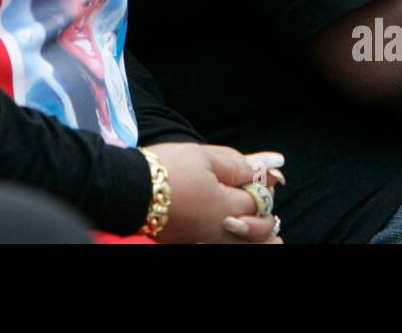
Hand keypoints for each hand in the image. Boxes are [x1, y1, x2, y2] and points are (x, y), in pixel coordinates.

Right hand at [143, 143, 284, 243]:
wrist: (126, 189)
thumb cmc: (166, 168)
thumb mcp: (205, 157)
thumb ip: (241, 164)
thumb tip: (274, 166)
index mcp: (227, 208)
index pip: (260, 201)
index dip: (263, 186)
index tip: (262, 173)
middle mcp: (219, 230)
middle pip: (256, 229)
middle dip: (263, 213)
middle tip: (258, 194)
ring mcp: (203, 239)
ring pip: (240, 242)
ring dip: (253, 231)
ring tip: (257, 222)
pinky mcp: (187, 241)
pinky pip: (220, 244)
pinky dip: (233, 238)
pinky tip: (229, 227)